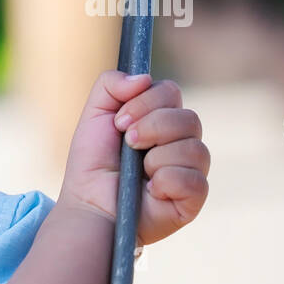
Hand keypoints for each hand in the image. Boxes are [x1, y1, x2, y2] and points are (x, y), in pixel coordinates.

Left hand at [59, 70, 210, 246]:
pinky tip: (151, 191)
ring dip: (156, 158)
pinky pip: (194, 180)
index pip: (171, 92)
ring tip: (138, 172)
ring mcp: (191, 170)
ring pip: (194, 148)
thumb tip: (143, 78)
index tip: (119, 122)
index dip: (146, 102)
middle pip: (188, 118)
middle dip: (151, 128)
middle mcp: (183, 141)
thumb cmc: (93, 164)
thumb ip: (110, 85)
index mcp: (163, 119)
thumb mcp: (93, 116)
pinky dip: (166, 182)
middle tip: (127, 144)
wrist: (88, 205)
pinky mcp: (193, 198)